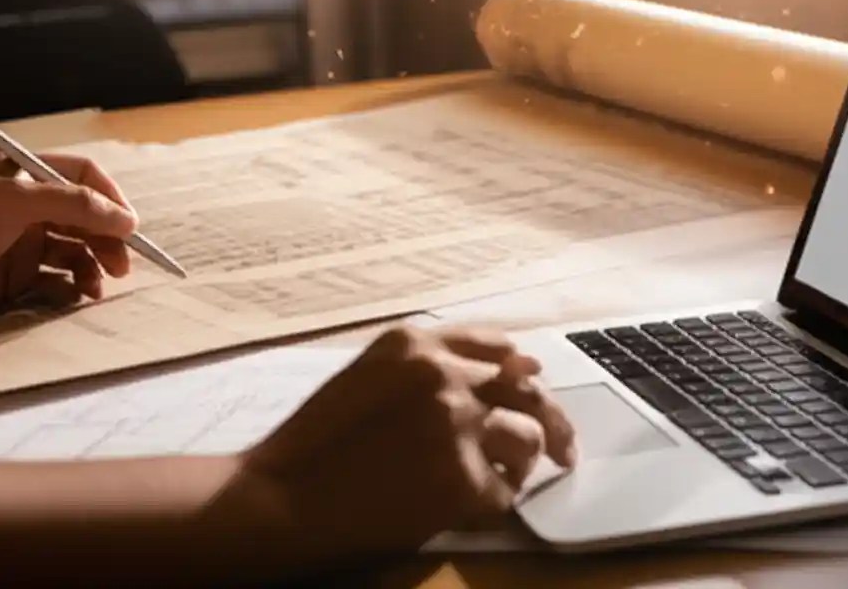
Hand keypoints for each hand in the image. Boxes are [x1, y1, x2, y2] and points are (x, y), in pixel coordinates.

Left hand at [0, 151, 137, 326]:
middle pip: (88, 216)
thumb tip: (127, 219)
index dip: (111, 198)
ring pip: (78, 249)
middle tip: (122, 267)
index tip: (129, 227)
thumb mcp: (14, 202)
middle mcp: (29, 205)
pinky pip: (59, 279)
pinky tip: (76, 296)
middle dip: (109, 239)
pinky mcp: (16, 275)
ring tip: (97, 287)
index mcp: (26, 175)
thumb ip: (74, 204)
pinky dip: (74, 287)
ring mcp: (23, 240)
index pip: (85, 176)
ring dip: (95, 266)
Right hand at [235, 325, 577, 558]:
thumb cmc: (318, 443)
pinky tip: (463, 506)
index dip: (523, 370)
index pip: (498, 346)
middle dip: (554, 418)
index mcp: (416, 342)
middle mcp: (442, 374)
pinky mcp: (460, 479)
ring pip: (527, 438)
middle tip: (565, 448)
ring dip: (520, 463)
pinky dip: (493, 502)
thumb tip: (523, 361)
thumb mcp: (370, 375)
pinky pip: (505, 490)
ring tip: (495, 480)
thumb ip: (434, 362)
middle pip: (527, 388)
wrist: (282, 498)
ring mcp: (455, 425)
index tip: (535, 386)